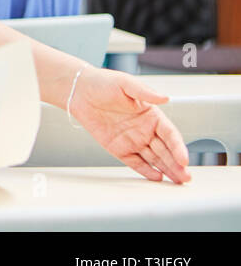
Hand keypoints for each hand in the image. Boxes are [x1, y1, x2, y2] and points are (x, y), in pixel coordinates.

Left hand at [69, 67, 189, 182]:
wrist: (79, 91)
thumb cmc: (103, 83)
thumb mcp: (125, 83)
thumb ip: (145, 92)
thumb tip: (165, 98)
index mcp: (151, 115)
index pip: (170, 134)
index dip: (178, 147)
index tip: (184, 159)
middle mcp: (145, 130)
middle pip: (165, 150)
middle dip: (176, 164)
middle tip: (186, 177)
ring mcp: (133, 140)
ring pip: (154, 159)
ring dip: (166, 170)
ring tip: (178, 182)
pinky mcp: (118, 148)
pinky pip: (135, 162)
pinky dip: (145, 170)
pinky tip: (157, 178)